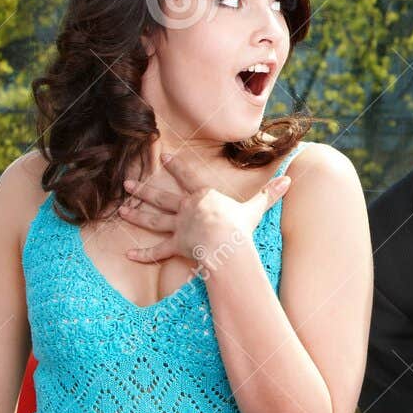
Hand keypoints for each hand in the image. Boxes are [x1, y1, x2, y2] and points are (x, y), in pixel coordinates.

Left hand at [119, 152, 289, 268]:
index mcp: (204, 195)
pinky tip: (129, 255)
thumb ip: (270, 194)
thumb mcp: (256, 207)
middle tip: (127, 183)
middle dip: (144, 190)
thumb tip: (290, 180)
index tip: (162, 156)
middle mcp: (187, 208)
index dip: (175, 166)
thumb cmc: (239, 224)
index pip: (187, 177)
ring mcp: (179, 227)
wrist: (224, 242)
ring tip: (122, 210)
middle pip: (162, 198)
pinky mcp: (176, 246)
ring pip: (154, 220)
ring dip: (137, 215)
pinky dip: (143, 254)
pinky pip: (157, 251)